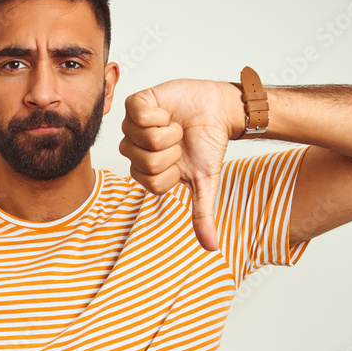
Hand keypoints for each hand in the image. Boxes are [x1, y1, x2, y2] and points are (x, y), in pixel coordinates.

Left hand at [119, 79, 243, 250]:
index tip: (181, 162)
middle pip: (146, 161)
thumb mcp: (204, 181)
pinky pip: (139, 115)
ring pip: (144, 138)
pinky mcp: (136, 103)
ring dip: (169, 132)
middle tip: (179, 142)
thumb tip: (212, 247)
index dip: (171, 171)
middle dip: (172, 151)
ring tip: (174, 126)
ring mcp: (132, 126)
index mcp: (145, 170)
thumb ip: (201, 214)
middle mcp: (134, 149)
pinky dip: (161, 115)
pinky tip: (167, 113)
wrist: (219, 110)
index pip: (150, 182)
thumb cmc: (207, 144)